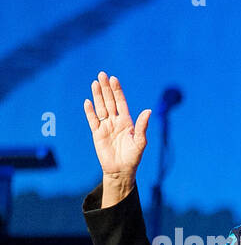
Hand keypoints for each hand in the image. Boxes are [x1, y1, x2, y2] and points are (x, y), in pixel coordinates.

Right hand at [83, 72, 149, 206]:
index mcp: (127, 122)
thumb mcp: (140, 142)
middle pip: (110, 101)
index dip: (117, 91)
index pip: (121, 102)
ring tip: (94, 83)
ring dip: (97, 96)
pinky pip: (92, 120)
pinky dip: (90, 111)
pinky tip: (88, 102)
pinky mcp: (97, 134)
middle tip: (102, 74)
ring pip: (100, 107)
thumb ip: (142, 126)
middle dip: (106, 88)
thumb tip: (148, 111)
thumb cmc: (133, 157)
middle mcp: (116, 122)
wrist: (121, 171)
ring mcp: (106, 127)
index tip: (114, 79)